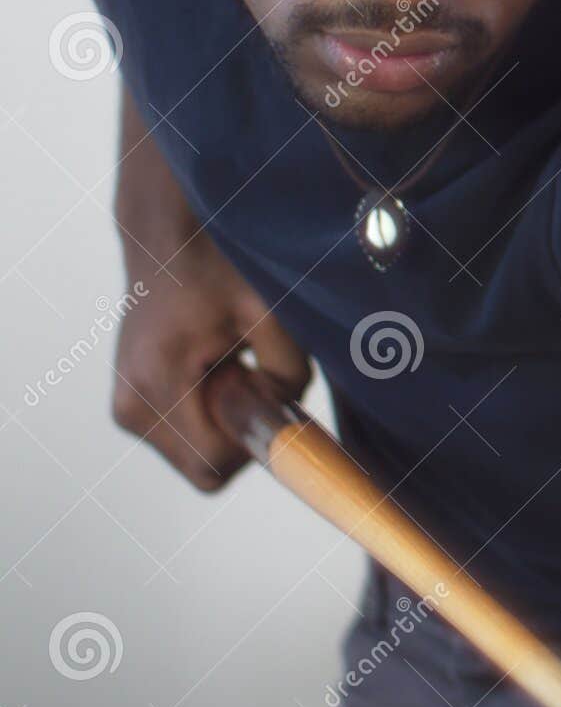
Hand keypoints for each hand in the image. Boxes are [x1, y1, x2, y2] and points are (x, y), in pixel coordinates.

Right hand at [112, 226, 309, 491]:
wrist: (166, 237)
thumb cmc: (218, 266)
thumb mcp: (269, 312)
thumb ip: (289, 376)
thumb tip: (286, 427)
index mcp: (156, 383)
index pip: (216, 461)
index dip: (254, 438)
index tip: (267, 389)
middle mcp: (130, 406)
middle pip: (206, 469)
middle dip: (241, 434)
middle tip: (249, 372)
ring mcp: (125, 410)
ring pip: (197, 459)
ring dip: (226, 424)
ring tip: (228, 361)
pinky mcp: (130, 406)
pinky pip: (185, 439)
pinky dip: (210, 416)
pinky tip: (213, 365)